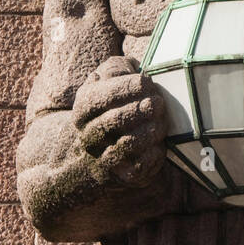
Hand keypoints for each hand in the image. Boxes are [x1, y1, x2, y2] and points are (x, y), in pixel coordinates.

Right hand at [70, 56, 167, 187]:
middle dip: (142, 108)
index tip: (146, 82)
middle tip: (158, 102)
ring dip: (151, 129)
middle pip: (114, 121)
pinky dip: (155, 151)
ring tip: (160, 120)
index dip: (128, 87)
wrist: (94, 154)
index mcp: (83, 109)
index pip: (101, 97)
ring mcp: (104, 157)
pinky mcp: (123, 175)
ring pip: (128, 144)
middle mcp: (89, 135)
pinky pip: (141, 165)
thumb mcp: (106, 81)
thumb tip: (129, 70)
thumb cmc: (110, 106)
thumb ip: (116, 69)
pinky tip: (158, 140)